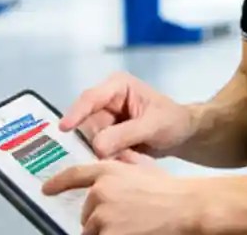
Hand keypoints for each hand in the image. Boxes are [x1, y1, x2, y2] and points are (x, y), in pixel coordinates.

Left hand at [42, 158, 205, 234]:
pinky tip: (133, 233)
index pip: (74, 175)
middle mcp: (100, 192)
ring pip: (92, 233)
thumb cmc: (171, 191)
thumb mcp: (142, 169)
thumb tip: (104, 183)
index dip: (57, 183)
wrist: (185, 207)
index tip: (46, 190)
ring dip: (106, 234)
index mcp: (108, 172)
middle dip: (100, 221)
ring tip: (133, 228)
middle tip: (126, 221)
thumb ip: (122, 171)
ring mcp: (102, 216)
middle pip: (87, 215)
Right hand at [61, 73, 194, 158]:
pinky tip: (127, 159)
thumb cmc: (172, 121)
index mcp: (117, 86)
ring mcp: (104, 120)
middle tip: (104, 157)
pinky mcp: (106, 138)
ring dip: (105, 153)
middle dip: (94, 141)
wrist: (183, 136)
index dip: (76, 113)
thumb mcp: (153, 125)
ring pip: (91, 139)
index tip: (64, 128)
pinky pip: (98, 150)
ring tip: (127, 157)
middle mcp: (105, 101)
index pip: (91, 98)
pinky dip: (110, 158)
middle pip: (86, 122)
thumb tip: (97, 146)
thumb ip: (125, 133)